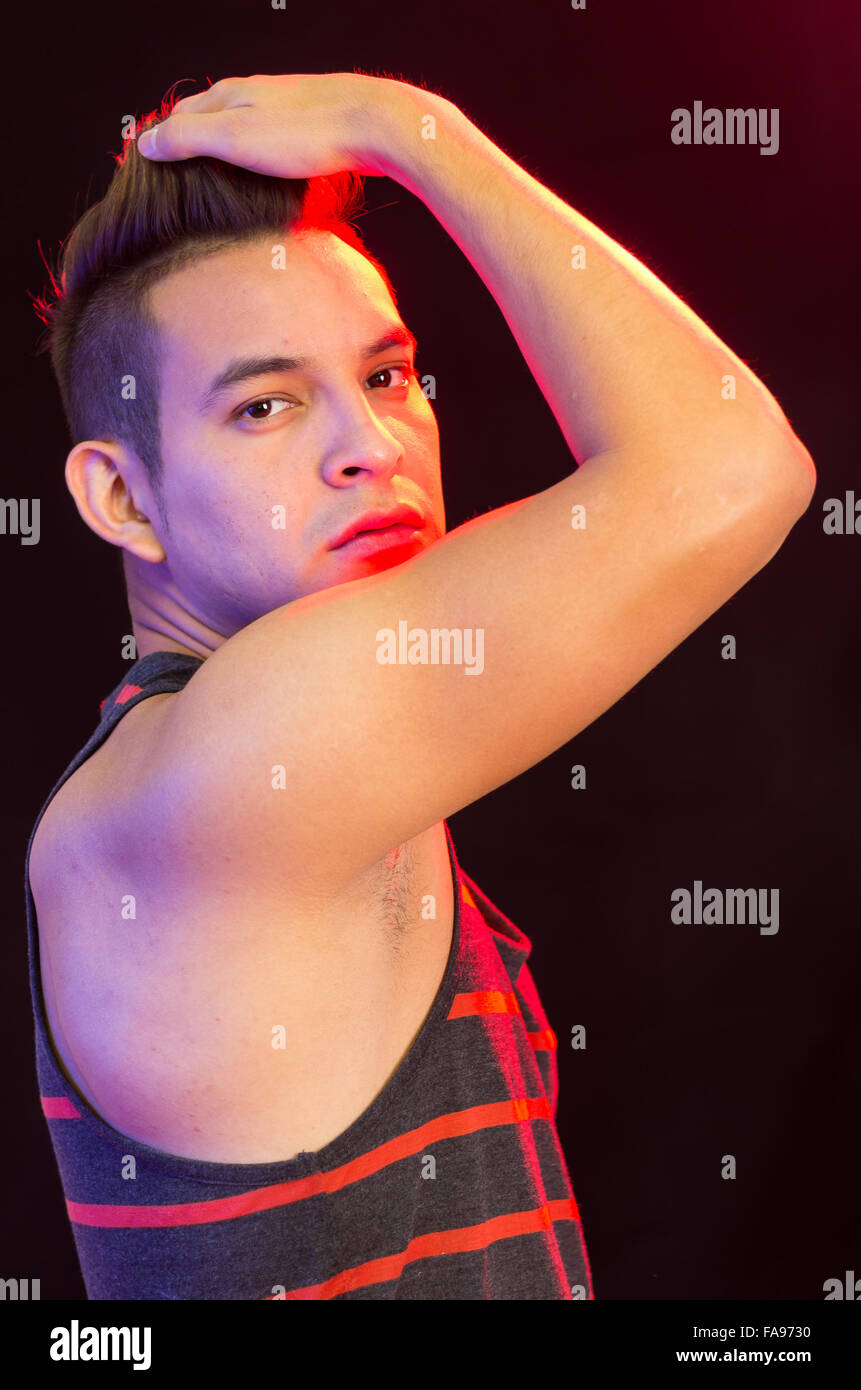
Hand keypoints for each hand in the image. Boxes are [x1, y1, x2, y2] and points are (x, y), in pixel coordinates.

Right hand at [136, 72, 413, 178]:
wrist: (376, 125)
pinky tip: (267, 181)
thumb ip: (190, 139)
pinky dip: (260, 162)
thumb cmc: (308, 134)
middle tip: (177, 181)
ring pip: (245, 131)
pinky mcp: (313, 127)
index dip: (161, 142)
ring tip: (217, 185)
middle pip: (210, 119)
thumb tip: (147, 143)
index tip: (147, 169)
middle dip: (191, 146)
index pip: (179, 115)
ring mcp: (287, 109)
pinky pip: (275, 144)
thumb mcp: (236, 138)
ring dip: (227, 155)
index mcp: (231, 95)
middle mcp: (256, 95)